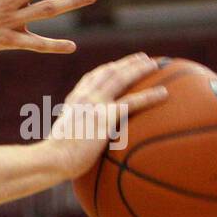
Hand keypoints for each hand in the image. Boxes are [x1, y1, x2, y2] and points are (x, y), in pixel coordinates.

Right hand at [45, 53, 168, 177]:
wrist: (52, 158)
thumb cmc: (55, 156)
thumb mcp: (62, 136)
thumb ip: (74, 130)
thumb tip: (81, 138)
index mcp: (74, 101)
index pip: (92, 78)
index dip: (108, 69)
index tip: (119, 65)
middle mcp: (84, 97)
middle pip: (110, 72)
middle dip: (128, 63)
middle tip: (144, 58)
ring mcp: (95, 104)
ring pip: (122, 79)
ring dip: (140, 69)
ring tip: (157, 65)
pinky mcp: (106, 117)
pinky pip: (133, 102)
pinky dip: (150, 95)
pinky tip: (164, 93)